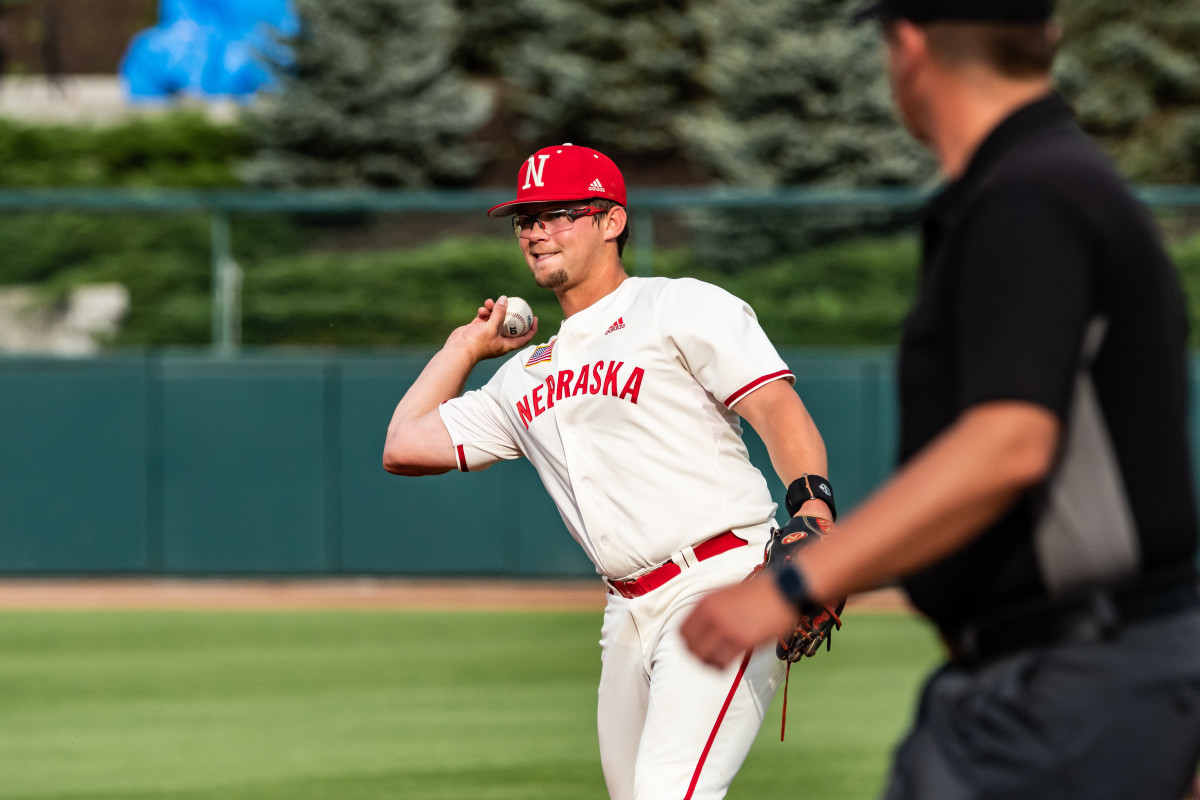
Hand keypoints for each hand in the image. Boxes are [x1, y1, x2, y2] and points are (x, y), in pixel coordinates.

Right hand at [446, 295, 538, 361]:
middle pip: (509, 324)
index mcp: (506, 344)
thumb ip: (500, 313)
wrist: (458, 349)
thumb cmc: (478, 343)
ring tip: (489, 303)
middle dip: (510, 313)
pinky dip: (484, 312)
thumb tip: (505, 299)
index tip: (534, 317)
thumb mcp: (492, 327)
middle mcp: (498, 339)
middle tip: (512, 302)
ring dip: (493, 309)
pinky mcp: (478, 328)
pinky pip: (484, 317)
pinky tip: (481, 308)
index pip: (524, 338)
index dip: (531, 329)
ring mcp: (487, 334)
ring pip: (495, 318)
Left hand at [681, 575, 799, 668]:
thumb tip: (701, 625)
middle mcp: (712, 615)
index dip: (686, 642)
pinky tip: (725, 664)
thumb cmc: (758, 591)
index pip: (682, 631)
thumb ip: (711, 608)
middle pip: (690, 647)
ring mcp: (726, 628)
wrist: (782, 590)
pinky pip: (722, 661)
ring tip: (716, 663)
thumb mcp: (726, 592)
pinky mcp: (742, 640)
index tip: (693, 646)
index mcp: (706, 602)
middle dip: (696, 655)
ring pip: (705, 657)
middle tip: (704, 658)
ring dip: (709, 663)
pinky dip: (721, 666)